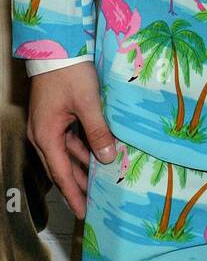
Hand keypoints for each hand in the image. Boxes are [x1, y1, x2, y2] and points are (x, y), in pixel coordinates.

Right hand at [27, 62, 114, 216]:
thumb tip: (109, 158)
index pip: (61, 174)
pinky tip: (98, 154)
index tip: (83, 212)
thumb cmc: (70, 74)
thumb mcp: (88, 103)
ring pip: (67, 154)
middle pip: (62, 167)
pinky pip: (69, 140)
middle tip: (95, 203)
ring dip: (82, 167)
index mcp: (46, 135)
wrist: (56, 48)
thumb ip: (98, 132)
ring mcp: (48, 126)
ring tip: (100, 182)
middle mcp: (43, 135)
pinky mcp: (56, 117)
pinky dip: (82, 150)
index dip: (73, 194)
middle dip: (78, 185)